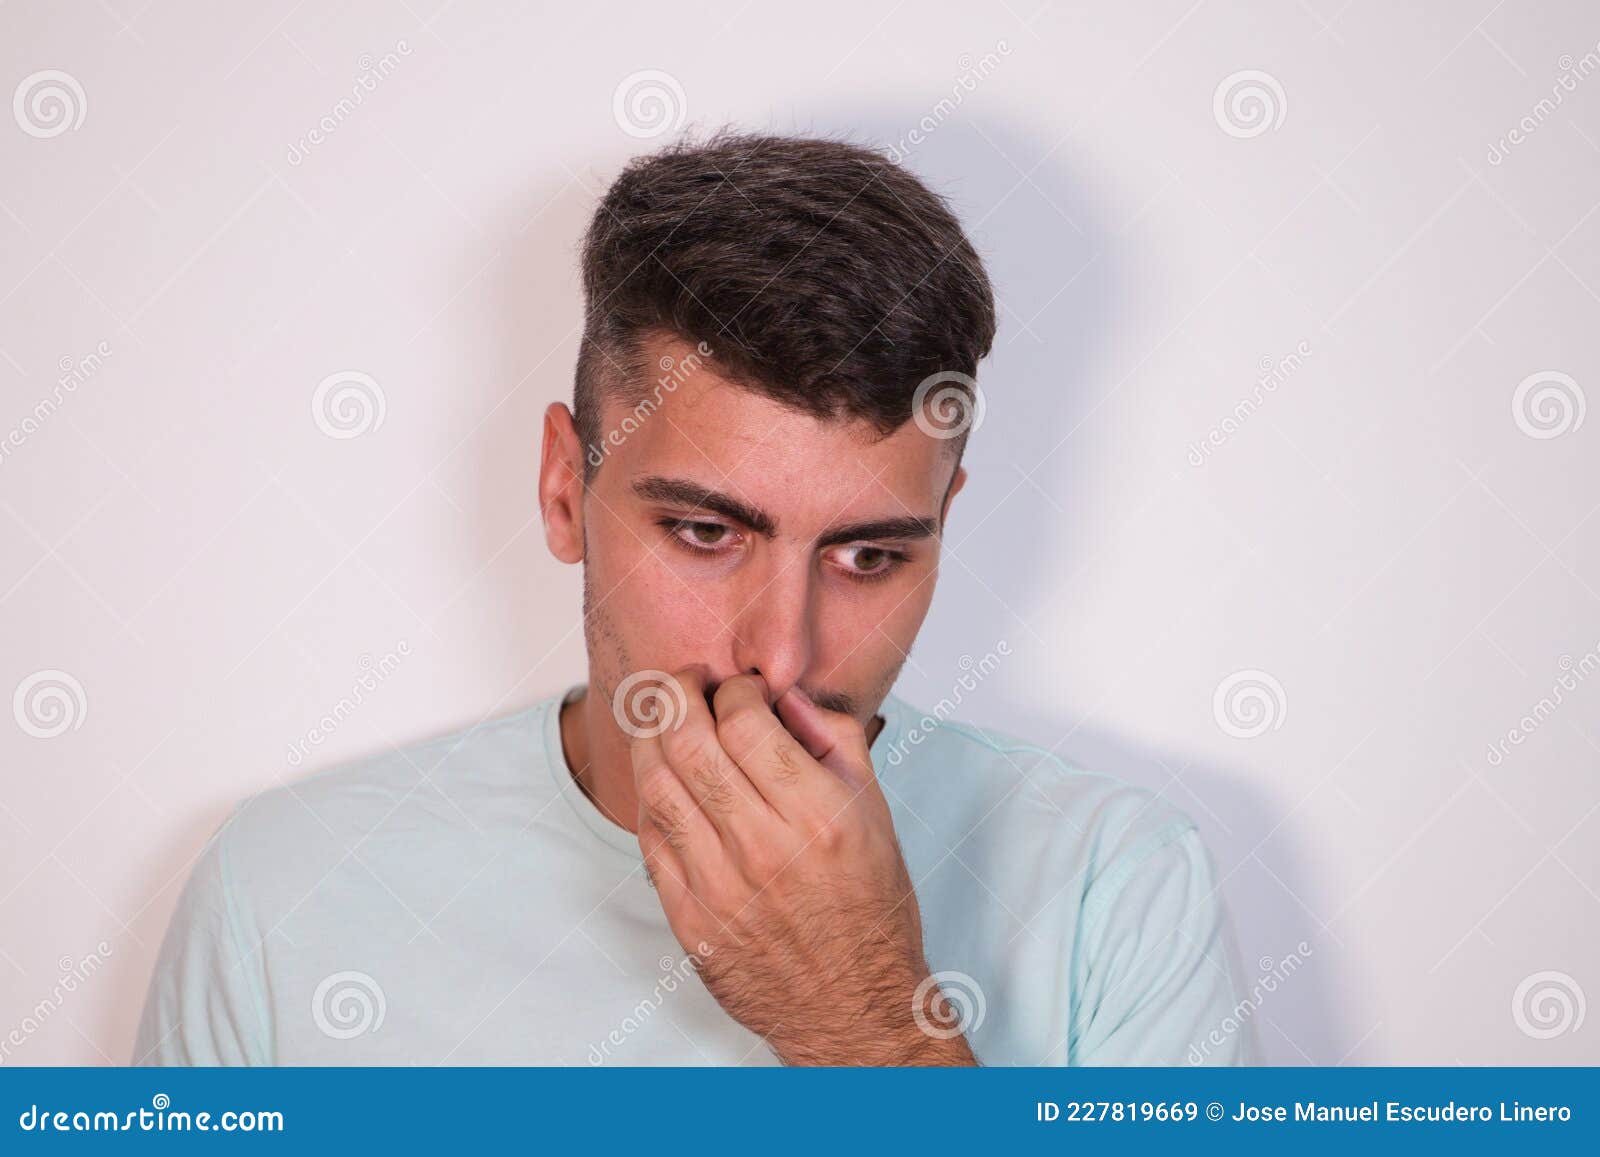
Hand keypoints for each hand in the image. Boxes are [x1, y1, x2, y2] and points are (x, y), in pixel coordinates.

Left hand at [629, 669, 974, 1065]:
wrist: (854, 1004)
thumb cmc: (870, 906)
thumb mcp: (874, 811)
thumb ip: (833, 739)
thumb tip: (784, 694)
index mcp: (817, 815)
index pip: (745, 722)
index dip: (731, 690)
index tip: (735, 687)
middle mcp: (765, 848)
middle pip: (689, 744)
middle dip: (676, 695)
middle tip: (680, 682)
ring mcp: (720, 888)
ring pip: (658, 788)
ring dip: (650, 739)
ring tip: (659, 719)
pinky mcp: (692, 921)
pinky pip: (651, 843)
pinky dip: (650, 800)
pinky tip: (660, 781)